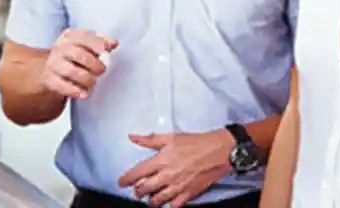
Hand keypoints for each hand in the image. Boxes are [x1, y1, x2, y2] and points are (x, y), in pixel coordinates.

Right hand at [41, 28, 117, 99]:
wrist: (50, 67)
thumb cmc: (74, 54)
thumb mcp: (85, 44)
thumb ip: (101, 43)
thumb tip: (114, 43)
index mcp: (70, 36)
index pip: (84, 37)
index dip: (98, 43)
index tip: (106, 50)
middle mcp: (60, 48)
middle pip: (80, 55)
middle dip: (95, 65)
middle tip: (101, 70)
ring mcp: (53, 64)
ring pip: (72, 72)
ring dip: (87, 79)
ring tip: (92, 82)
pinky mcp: (49, 79)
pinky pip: (63, 86)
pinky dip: (76, 91)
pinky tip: (85, 93)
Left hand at [118, 130, 234, 206]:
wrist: (218, 151)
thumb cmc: (194, 142)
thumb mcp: (170, 137)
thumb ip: (149, 140)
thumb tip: (132, 137)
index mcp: (160, 160)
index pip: (137, 173)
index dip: (126, 179)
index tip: (121, 183)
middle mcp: (167, 175)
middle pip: (145, 189)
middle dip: (137, 191)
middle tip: (136, 191)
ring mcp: (178, 186)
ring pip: (157, 200)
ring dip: (150, 200)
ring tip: (149, 198)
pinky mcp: (189, 194)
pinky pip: (174, 205)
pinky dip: (167, 205)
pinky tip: (166, 203)